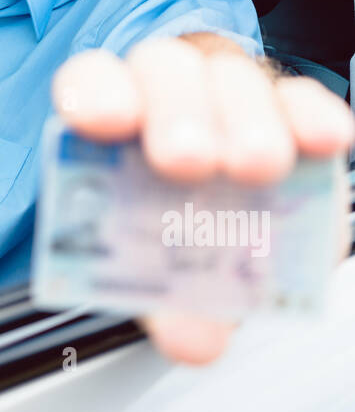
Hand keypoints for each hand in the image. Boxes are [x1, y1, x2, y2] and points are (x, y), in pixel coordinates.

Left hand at [51, 33, 354, 363]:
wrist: (217, 207)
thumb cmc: (167, 224)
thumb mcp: (155, 270)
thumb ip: (167, 300)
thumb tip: (193, 339)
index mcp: (109, 115)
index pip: (90, 83)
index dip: (95, 94)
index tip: (106, 120)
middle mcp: (162, 88)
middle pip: (164, 71)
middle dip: (177, 112)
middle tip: (188, 159)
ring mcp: (223, 88)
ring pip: (232, 78)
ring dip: (246, 118)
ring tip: (255, 166)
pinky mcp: (285, 102)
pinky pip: (299, 99)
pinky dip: (310, 117)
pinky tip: (321, 141)